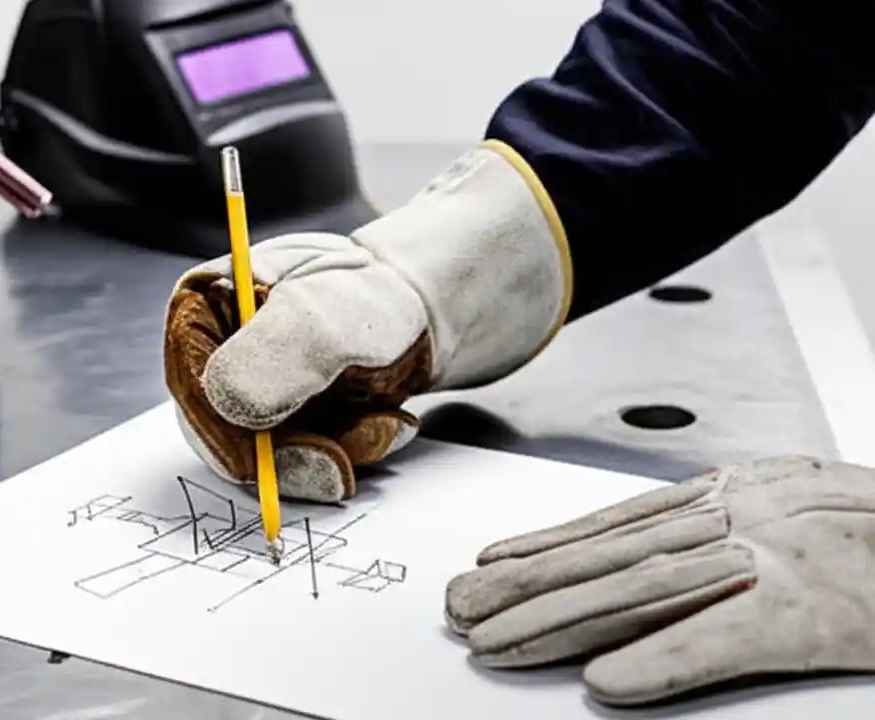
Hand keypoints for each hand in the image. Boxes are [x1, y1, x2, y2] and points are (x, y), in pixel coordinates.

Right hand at [164, 142, 570, 501]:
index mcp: (207, 305)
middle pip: (222, 430)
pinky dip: (348, 455)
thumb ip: (279, 356)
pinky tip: (383, 423)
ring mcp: (254, 389)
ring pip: (267, 457)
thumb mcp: (329, 316)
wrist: (429, 310)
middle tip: (342, 466)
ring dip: (332, 455)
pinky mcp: (286, 420)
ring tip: (384, 422)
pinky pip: (302, 463)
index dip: (219, 431)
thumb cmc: (378, 292)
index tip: (259, 465)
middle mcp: (220, 352)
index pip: (189, 379)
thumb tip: (228, 405)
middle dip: (290, 456)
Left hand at [444, 456, 874, 705]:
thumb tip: (655, 549)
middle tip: (457, 609)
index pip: (622, 525)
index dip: (548, 547)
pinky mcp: (816, 613)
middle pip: (614, 557)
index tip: (489, 565)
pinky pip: (727, 642)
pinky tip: (606, 684)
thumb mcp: (808, 509)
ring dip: (563, 624)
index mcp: (744, 493)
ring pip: (645, 594)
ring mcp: (780, 560)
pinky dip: (664, 662)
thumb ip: (733, 526)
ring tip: (496, 647)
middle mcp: (747, 517)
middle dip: (528, 586)